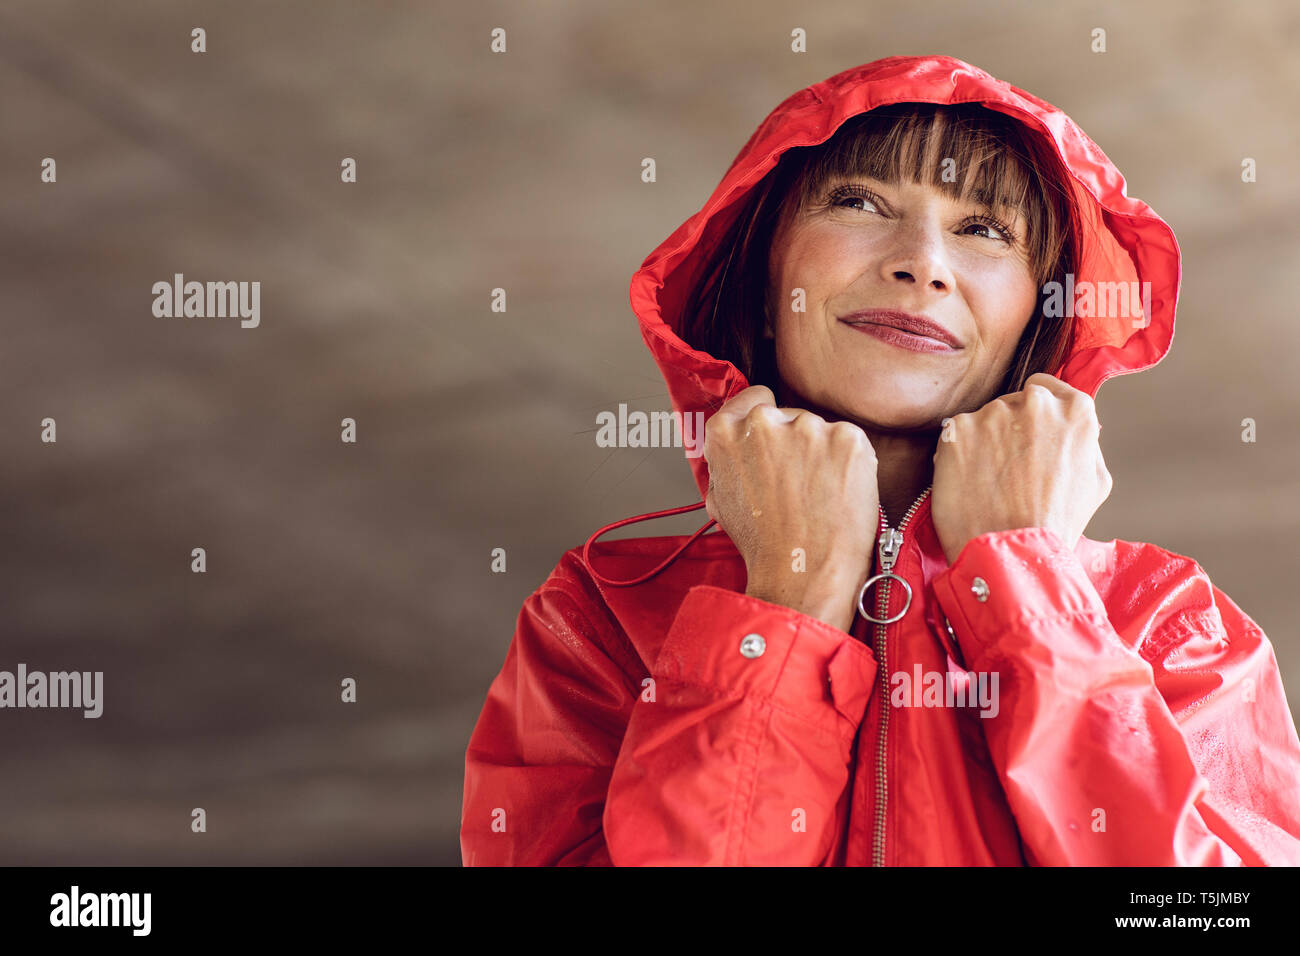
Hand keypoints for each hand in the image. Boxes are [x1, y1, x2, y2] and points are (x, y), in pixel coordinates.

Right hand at [704, 385, 879, 632]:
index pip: (751, 400)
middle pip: (788, 417)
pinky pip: (850, 443)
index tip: (775, 435)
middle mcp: (764, 422)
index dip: (764, 418)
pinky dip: (850, 464)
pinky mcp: (848, 438)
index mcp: (726, 432)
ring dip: (823, 455)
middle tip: (798, 483)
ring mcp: (809, 427)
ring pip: (820, 432)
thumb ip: (727, 462)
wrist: (802, 571)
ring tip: (820, 496)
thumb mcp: (720, 500)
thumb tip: (738, 447)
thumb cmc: (763, 545)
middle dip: (794, 442)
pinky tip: (840, 494)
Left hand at [931, 373, 1112, 564]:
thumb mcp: (1095, 481)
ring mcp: (994, 413)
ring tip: (989, 481)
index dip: (1036, 410)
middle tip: (1008, 466)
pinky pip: (956, 434)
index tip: (1027, 429)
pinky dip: (958, 454)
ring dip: (983, 441)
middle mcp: (1036, 403)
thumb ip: (1085, 443)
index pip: (1048, 389)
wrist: (1012, 551)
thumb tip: (1072, 427)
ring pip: (984, 418)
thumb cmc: (1055, 524)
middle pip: (1014, 401)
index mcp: (1076, 410)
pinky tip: (969, 482)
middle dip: (1010, 427)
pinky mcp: (959, 429)